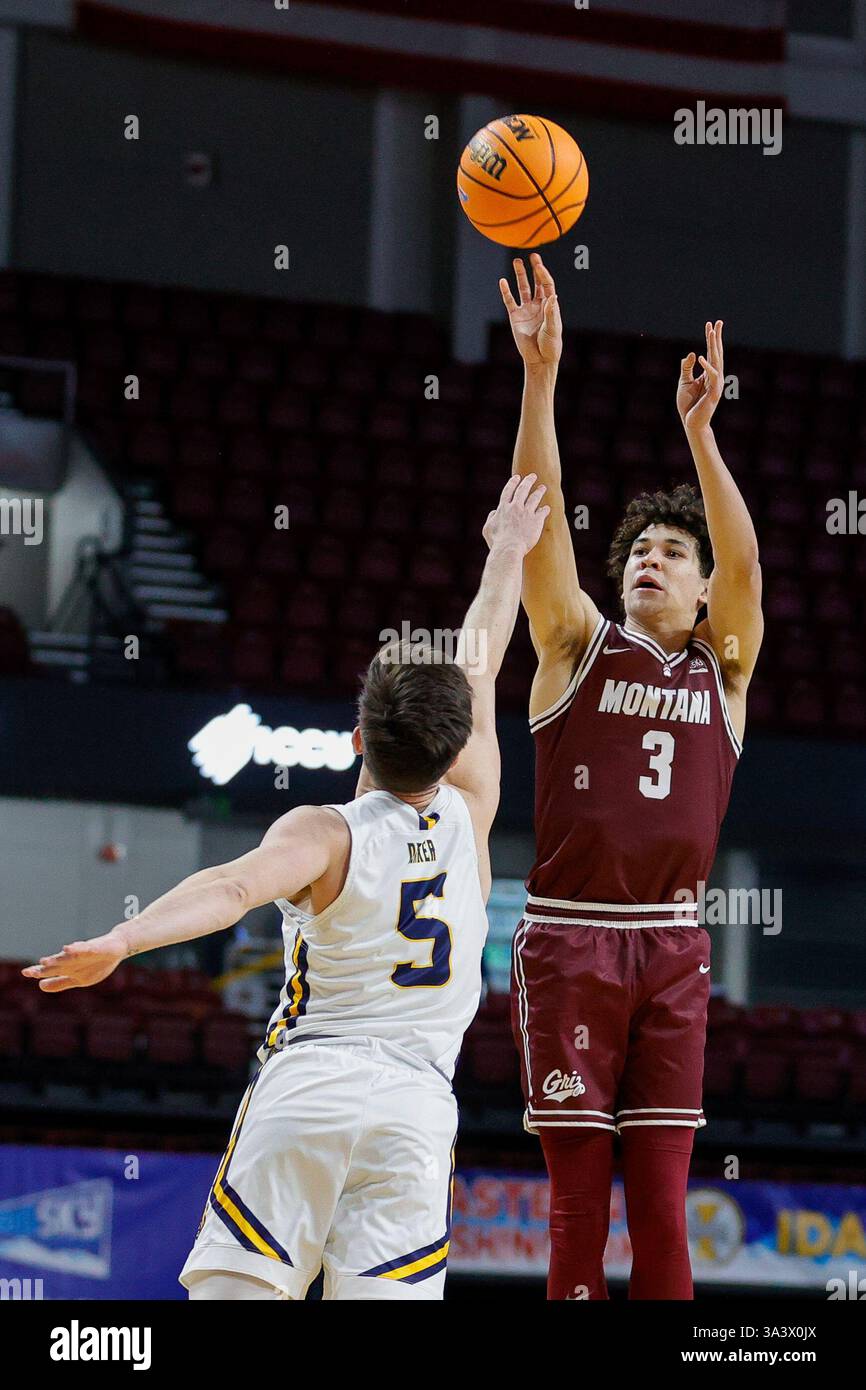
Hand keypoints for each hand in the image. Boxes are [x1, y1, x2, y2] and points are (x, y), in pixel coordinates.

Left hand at [21, 929, 128, 991]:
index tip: (25, 973)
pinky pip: (85, 949)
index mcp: (69, 967)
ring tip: (45, 962)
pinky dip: (76, 948)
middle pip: (56, 964)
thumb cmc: (96, 962)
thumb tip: (40, 986)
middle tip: (29, 971)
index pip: (51, 970)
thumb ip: (60, 983)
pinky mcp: (95, 948)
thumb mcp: (79, 979)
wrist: (116, 947)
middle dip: (44, 968)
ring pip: (68, 957)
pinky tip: (67, 949)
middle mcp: (74, 959)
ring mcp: (84, 953)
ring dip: (57, 960)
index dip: (39, 972)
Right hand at [483, 473, 549, 554]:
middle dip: (528, 481)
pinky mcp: (536, 520)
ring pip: (534, 498)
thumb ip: (490, 518)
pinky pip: (542, 512)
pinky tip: (547, 508)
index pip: (508, 491)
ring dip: (539, 491)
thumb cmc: (497, 542)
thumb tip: (494, 512)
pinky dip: (545, 509)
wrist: (509, 549)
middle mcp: (515, 507)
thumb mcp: (487, 529)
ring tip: (543, 488)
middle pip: (523, 490)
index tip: (517, 477)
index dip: (513, 483)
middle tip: (533, 476)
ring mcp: (527, 513)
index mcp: (503, 508)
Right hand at [499, 253, 561, 368]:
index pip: (547, 285)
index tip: (538, 265)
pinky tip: (502, 281)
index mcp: (550, 305)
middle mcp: (538, 305)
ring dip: (520, 275)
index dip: (543, 274)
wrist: (539, 360)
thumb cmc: (550, 345)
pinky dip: (506, 291)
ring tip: (517, 261)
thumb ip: (551, 312)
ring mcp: (526, 310)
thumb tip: (553, 295)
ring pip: (522, 288)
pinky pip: (509, 301)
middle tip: (533, 256)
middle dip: (535, 269)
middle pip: (536, 282)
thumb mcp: (553, 328)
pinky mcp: (516, 317)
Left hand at [678, 320, 724, 429]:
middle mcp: (715, 376)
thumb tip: (691, 353)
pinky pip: (712, 376)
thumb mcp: (684, 382)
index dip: (711, 338)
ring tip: (712, 332)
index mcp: (708, 373)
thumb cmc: (688, 404)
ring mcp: (716, 384)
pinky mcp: (714, 393)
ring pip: (717, 361)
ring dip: (714, 346)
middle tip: (717, 322)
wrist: (690, 422)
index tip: (710, 324)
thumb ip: (687, 368)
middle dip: (717, 337)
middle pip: (717, 352)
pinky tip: (701, 357)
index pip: (711, 352)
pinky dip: (707, 366)